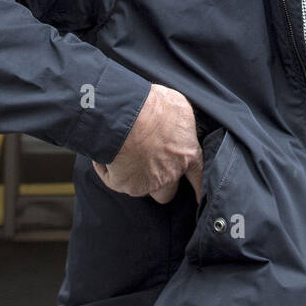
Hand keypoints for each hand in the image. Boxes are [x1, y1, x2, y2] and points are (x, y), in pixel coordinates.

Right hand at [93, 84, 202, 203]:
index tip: (197, 199)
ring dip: (136, 179)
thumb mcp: (177, 107)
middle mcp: (171, 173)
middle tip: (147, 166)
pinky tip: (107, 155)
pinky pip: (116, 180)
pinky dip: (109, 170)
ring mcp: (149, 182)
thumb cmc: (151, 106)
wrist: (126, 115)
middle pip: (168, 192)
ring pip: (145, 189)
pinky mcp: (127, 186)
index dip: (197, 188)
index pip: (198, 176)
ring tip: (124, 159)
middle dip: (160, 184)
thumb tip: (174, 127)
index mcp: (187, 153)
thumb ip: (179, 125)